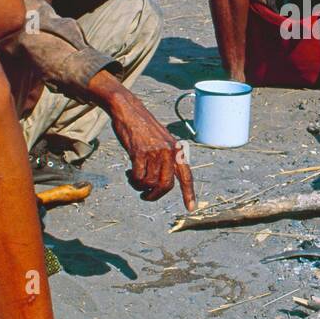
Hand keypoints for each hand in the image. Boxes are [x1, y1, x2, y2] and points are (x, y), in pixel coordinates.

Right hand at [109, 92, 196, 209]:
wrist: (129, 110)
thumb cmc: (143, 127)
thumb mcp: (162, 140)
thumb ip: (165, 158)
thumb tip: (160, 182)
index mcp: (176, 150)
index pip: (186, 175)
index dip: (189, 193)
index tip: (191, 208)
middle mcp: (168, 152)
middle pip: (166, 185)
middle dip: (155, 195)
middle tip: (146, 196)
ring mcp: (155, 152)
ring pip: (150, 183)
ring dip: (140, 187)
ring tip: (134, 178)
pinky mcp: (139, 152)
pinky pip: (138, 177)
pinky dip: (133, 180)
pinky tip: (130, 174)